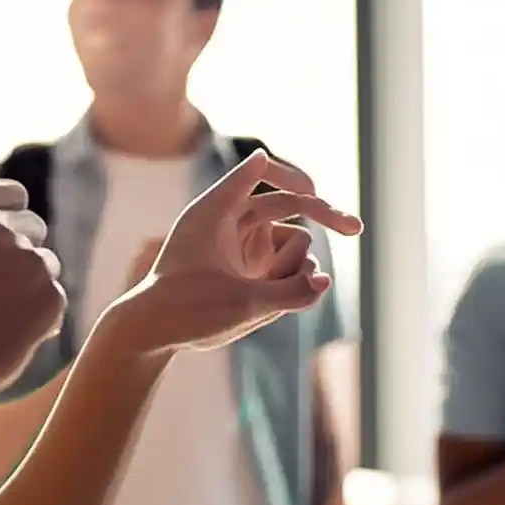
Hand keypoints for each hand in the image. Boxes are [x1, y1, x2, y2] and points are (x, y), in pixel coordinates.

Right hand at [0, 180, 65, 408]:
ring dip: (30, 286)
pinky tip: (5, 335)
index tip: (1, 240)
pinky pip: (55, 299)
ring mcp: (27, 258)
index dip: (11, 217)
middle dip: (20, 254)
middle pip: (35, 227)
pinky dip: (40, 318)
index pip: (13, 195)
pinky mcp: (51, 294)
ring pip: (48, 265)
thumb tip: (14, 220)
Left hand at [127, 150, 361, 352]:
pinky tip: (269, 304)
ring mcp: (241, 245)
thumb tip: (325, 281)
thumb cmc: (184, 311)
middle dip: (324, 214)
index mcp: (217, 210)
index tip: (313, 189)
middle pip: (288, 204)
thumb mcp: (243, 304)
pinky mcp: (247, 267)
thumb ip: (291, 294)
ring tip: (267, 298)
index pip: (259, 171)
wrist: (149, 333)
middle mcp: (231, 222)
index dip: (291, 176)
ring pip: (289, 244)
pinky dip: (289, 283)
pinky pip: (284, 267)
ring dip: (295, 269)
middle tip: (355, 229)